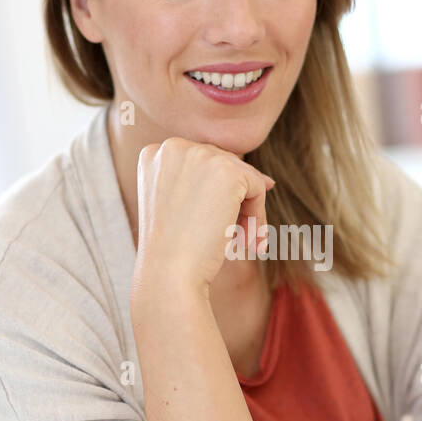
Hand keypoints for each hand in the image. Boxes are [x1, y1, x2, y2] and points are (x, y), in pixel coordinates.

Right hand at [130, 137, 274, 301]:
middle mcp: (174, 147)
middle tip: (236, 240)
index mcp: (155, 154)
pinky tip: (248, 241)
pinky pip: (258, 187)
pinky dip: (258, 216)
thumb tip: (266, 180)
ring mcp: (200, 156)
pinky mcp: (227, 171)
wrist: (168, 273)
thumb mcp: (180, 208)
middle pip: (224, 166)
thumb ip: (207, 184)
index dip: (214, 196)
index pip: (201, 164)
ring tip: (245, 242)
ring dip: (248, 212)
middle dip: (233, 204)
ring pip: (243, 177)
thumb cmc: (172, 251)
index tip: (209, 227)